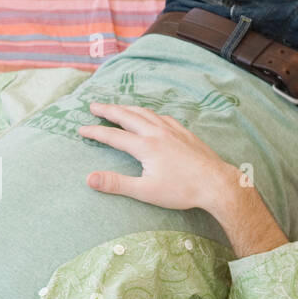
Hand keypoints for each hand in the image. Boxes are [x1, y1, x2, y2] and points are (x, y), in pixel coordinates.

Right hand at [78, 101, 241, 214]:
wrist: (216, 183)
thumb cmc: (181, 190)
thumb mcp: (145, 191)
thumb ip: (116, 184)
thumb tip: (89, 178)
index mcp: (145, 146)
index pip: (113, 136)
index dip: (95, 132)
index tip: (80, 129)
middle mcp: (157, 133)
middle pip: (127, 116)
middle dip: (108, 110)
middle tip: (93, 106)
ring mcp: (172, 130)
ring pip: (145, 112)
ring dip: (127, 108)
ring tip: (117, 108)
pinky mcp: (184, 132)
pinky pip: (161, 116)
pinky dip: (148, 113)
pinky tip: (149, 116)